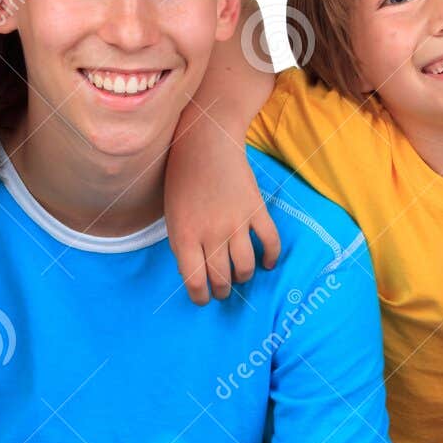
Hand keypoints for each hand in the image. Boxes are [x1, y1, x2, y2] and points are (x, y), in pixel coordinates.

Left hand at [166, 119, 280, 304]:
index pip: (195, 282)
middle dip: (221, 290)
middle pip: (221, 279)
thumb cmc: (181, 179)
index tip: (203, 299)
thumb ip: (181, 244)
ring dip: (243, 277)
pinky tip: (267, 263)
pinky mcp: (256, 210)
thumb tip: (194, 272)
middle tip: (222, 290)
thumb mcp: (171, 216)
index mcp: (184, 236)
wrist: (205, 143)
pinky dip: (271, 257)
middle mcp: (211, 234)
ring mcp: (236, 223)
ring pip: (246, 267)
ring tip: (240, 277)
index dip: (200, 297)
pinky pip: (270, 242)